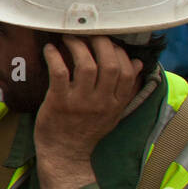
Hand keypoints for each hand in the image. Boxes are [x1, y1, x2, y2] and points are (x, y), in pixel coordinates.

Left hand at [34, 35, 142, 188]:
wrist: (64, 154)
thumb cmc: (87, 130)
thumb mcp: (112, 112)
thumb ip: (125, 89)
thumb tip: (137, 63)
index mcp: (116, 103)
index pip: (127, 71)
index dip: (119, 52)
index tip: (108, 43)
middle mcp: (101, 101)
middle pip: (110, 64)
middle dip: (101, 43)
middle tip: (88, 34)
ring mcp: (80, 102)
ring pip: (86, 65)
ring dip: (78, 46)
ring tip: (68, 37)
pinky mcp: (59, 101)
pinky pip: (60, 72)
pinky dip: (55, 57)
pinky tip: (50, 49)